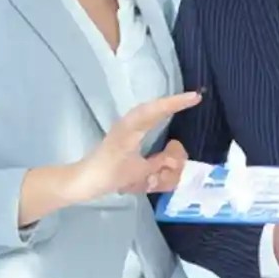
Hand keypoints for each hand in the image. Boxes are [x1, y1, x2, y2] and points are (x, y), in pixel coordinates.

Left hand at [66, 91, 200, 202]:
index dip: (176, 103)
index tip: (195, 97)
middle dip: (172, 103)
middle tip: (192, 100)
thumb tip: (175, 159)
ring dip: (162, 112)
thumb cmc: (108, 175)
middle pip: (154, 107)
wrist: (83, 180)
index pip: (156, 110)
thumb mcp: (137, 173)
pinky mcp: (124, 133)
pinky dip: (155, 119)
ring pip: (148, 113)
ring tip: (176, 114)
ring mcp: (125, 127)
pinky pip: (144, 121)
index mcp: (130, 128)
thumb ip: (160, 164)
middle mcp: (129, 123)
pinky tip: (160, 121)